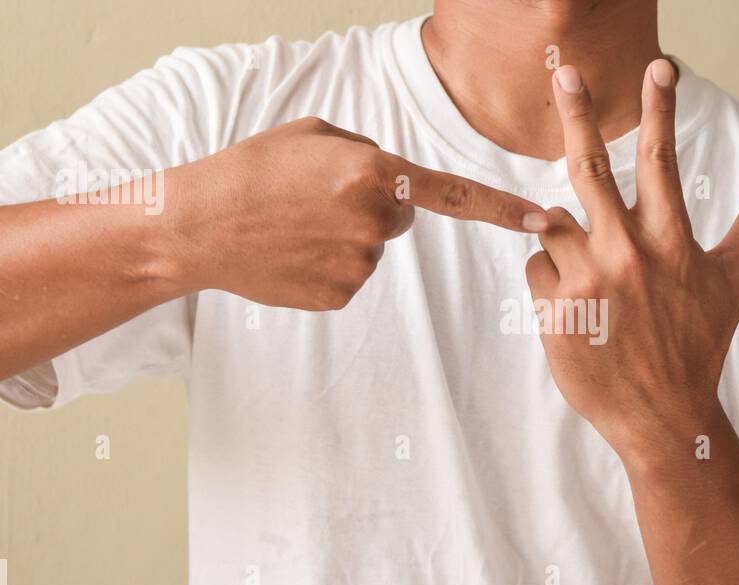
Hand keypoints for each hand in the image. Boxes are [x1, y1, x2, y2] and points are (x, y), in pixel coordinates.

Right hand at [164, 116, 546, 309]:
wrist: (196, 226)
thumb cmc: (251, 172)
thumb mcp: (313, 136)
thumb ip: (367, 153)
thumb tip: (395, 182)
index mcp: (369, 172)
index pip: (451, 194)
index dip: (500, 208)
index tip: (542, 219)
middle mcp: (371, 222)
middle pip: (399, 218)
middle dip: (371, 209)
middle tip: (316, 202)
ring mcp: (357, 264)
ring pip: (373, 248)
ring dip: (345, 237)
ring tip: (295, 227)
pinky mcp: (340, 295)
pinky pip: (351, 276)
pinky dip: (328, 266)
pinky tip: (292, 255)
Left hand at [528, 61, 738, 456]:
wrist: (663, 415)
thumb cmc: (698, 345)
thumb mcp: (732, 283)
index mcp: (670, 240)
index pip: (662, 160)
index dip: (661, 109)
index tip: (661, 66)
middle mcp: (628, 252)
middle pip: (590, 167)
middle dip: (577, 115)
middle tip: (566, 73)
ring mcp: (588, 279)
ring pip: (553, 224)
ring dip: (565, 240)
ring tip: (593, 281)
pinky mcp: (556, 307)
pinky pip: (538, 268)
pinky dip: (552, 280)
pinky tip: (578, 312)